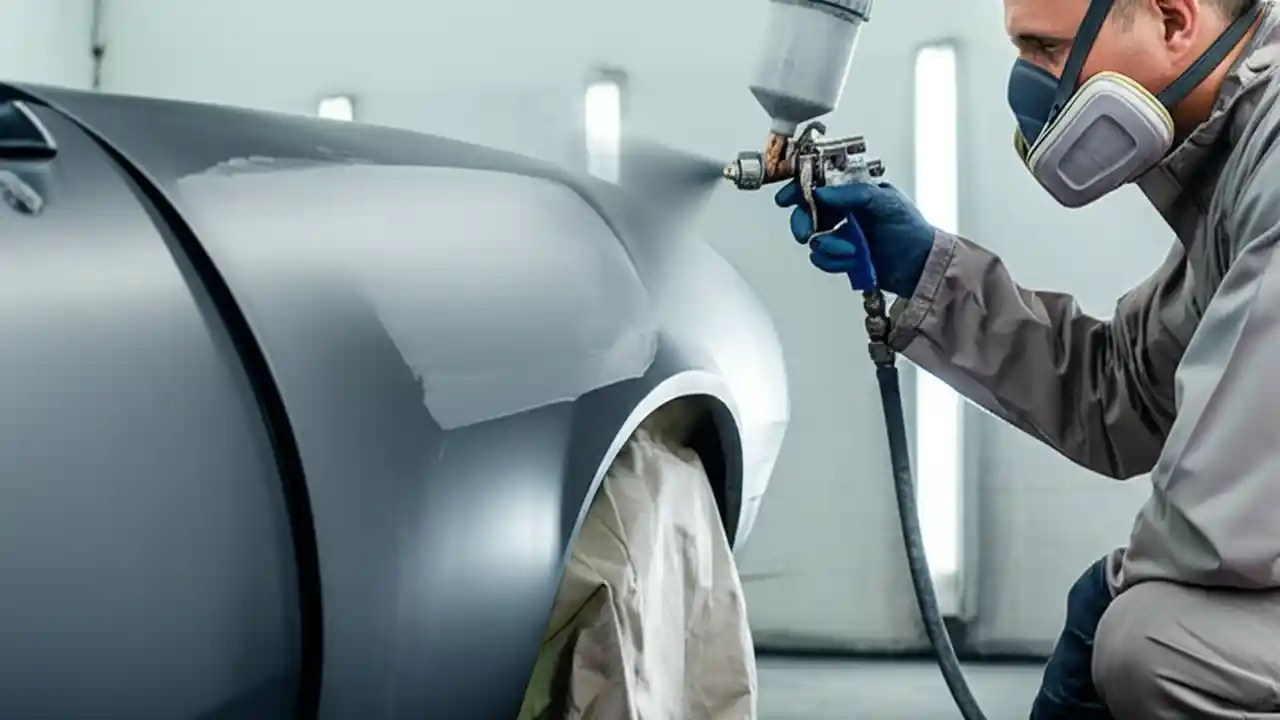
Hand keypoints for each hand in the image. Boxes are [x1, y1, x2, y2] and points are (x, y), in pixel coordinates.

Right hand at [775, 180, 935, 297]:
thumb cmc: (910, 229)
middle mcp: (844, 211)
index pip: (819, 184)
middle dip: (803, 223)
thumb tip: (821, 194)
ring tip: (851, 251)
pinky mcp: (841, 257)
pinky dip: (833, 262)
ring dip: (828, 247)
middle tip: (807, 233)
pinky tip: (851, 262)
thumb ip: (852, 194)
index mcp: (853, 191)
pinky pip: (822, 259)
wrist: (920, 266)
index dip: (799, 188)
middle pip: (807, 212)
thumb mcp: (886, 201)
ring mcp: (841, 235)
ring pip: (813, 239)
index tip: (786, 198)